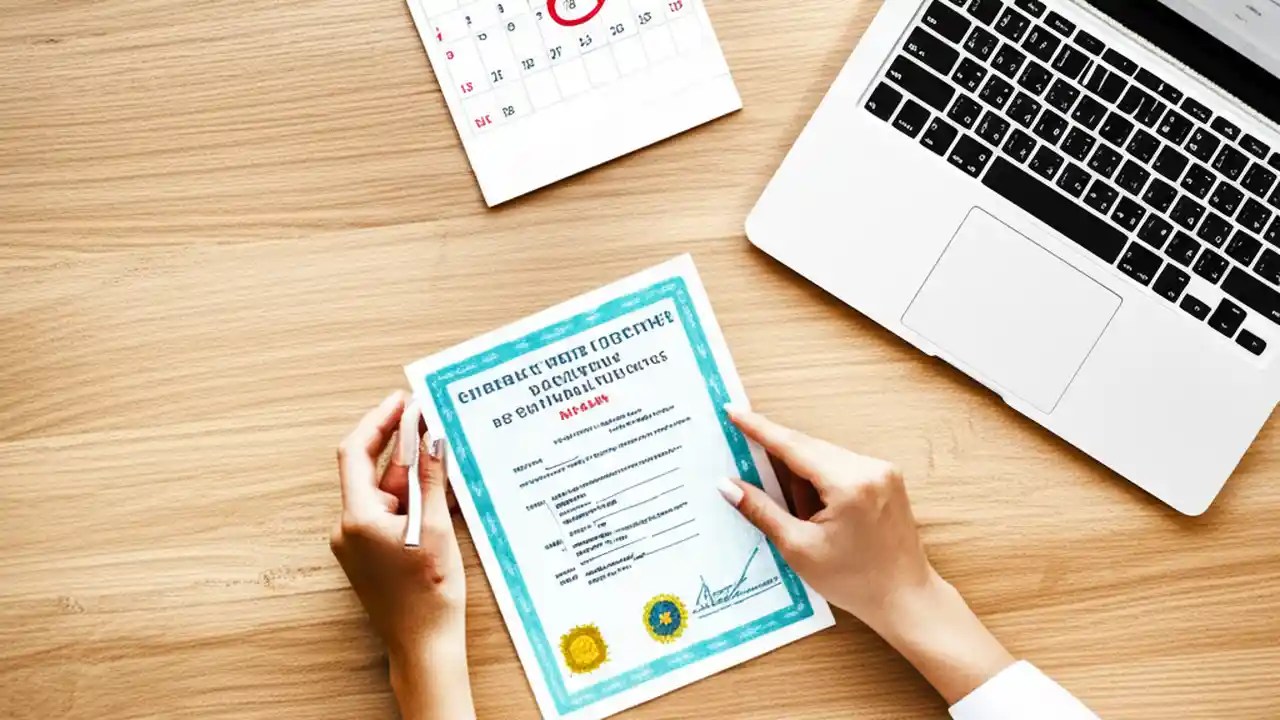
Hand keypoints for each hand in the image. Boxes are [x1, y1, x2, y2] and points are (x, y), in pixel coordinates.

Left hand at [330, 390, 474, 719]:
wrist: (424, 645)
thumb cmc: (429, 594)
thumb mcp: (436, 528)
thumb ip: (433, 479)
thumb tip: (433, 438)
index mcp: (358, 518)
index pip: (358, 452)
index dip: (380, 421)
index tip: (404, 401)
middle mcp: (350, 527)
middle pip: (374, 470)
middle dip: (403, 444)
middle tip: (430, 417)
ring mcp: (360, 541)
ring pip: (387, 492)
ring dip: (414, 473)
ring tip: (446, 454)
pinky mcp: (372, 552)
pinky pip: (392, 513)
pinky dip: (414, 498)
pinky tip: (443, 490)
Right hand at [718, 406, 1013, 703]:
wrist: (906, 598)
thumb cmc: (853, 581)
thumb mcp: (798, 548)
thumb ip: (761, 511)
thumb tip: (727, 485)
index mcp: (848, 484)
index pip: (793, 446)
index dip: (759, 429)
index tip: (734, 412)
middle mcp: (870, 468)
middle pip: (809, 447)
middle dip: (777, 455)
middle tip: (745, 457)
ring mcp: (883, 470)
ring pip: (825, 455)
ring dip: (800, 471)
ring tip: (797, 511)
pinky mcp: (887, 477)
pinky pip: (842, 465)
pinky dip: (821, 476)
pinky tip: (815, 506)